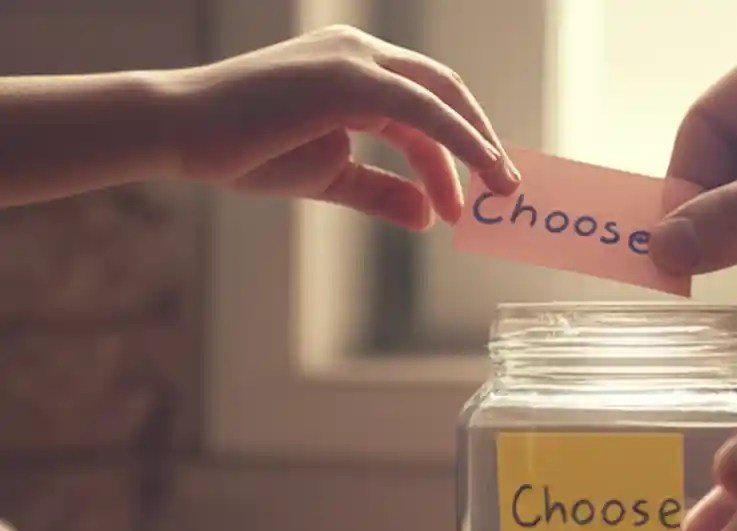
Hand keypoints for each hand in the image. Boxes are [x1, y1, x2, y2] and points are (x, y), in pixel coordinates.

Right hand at [167, 25, 519, 227]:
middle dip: (480, 141)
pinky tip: (483, 170)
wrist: (181, 132)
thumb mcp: (329, 175)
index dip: (451, 155)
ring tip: (500, 189)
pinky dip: (460, 140)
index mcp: (355, 67)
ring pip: (442, 98)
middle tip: (502, 190)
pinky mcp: (350, 79)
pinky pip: (424, 111)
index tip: (462, 201)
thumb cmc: (244, 149)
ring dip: (479, 144)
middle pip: (446, 92)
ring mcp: (356, 59)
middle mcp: (361, 52)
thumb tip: (427, 217)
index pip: (423, 108)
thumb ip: (380, 191)